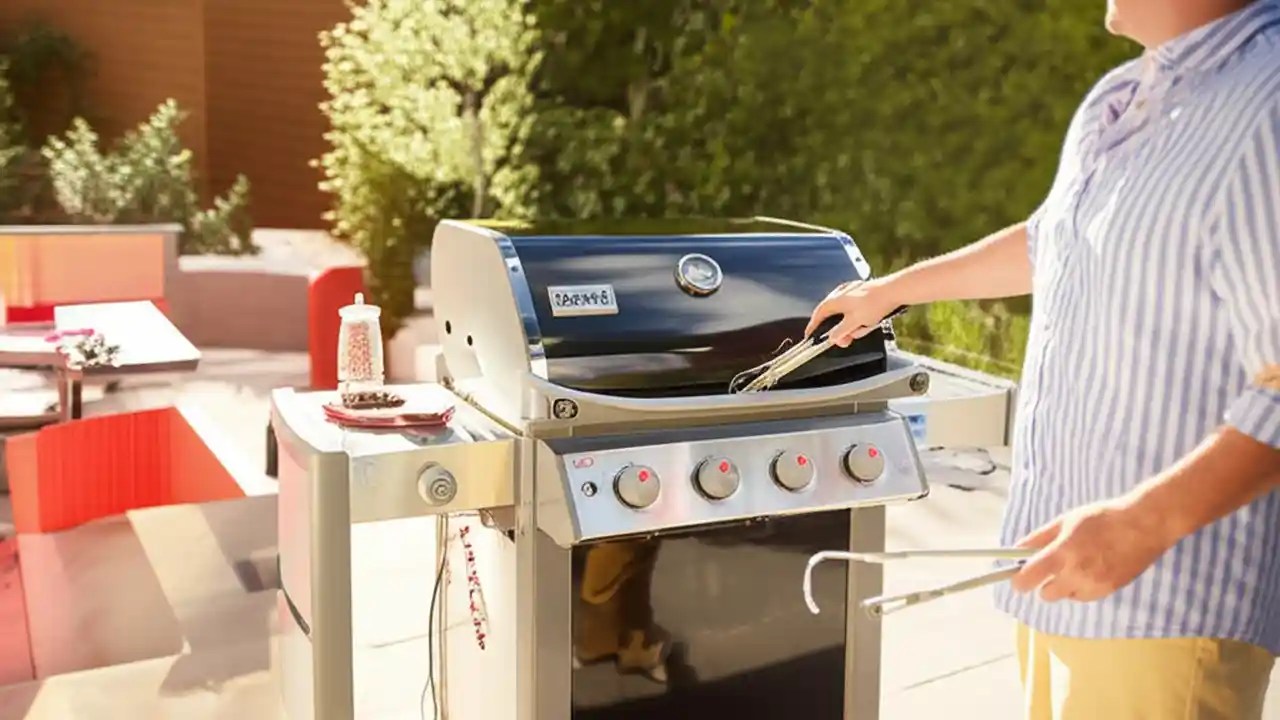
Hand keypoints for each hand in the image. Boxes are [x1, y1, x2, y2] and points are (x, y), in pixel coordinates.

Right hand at [804, 278, 898, 346]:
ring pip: (845, 314)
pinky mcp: (861, 293)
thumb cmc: (873, 304)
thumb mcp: (854, 323)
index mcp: (834, 300)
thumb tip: (831, 338)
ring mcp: (851, 292)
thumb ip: (841, 332)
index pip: (818, 315)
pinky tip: (869, 322)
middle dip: (839, 330)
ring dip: (852, 325)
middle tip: (845, 340)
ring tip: (863, 329)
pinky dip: (859, 318)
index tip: (810, 336)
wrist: (894, 291)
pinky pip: (855, 310)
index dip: (813, 327)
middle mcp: (839, 294)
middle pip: (833, 316)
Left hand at [1009, 497, 1177, 601]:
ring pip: (1066, 596)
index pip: (1029, 578)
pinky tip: (1090, 570)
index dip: (1019, 581)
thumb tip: (1017, 550)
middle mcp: (1077, 573)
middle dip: (1043, 583)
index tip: (1017, 579)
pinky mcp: (1109, 591)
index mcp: (1063, 552)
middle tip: (1049, 568)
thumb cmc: (1102, 518)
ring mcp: (1095, 585)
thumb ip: (1039, 537)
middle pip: (1046, 595)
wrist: (1144, 525)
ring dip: (1064, 586)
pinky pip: (1085, 596)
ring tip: (1075, 564)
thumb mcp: (1065, 521)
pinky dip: (1081, 588)